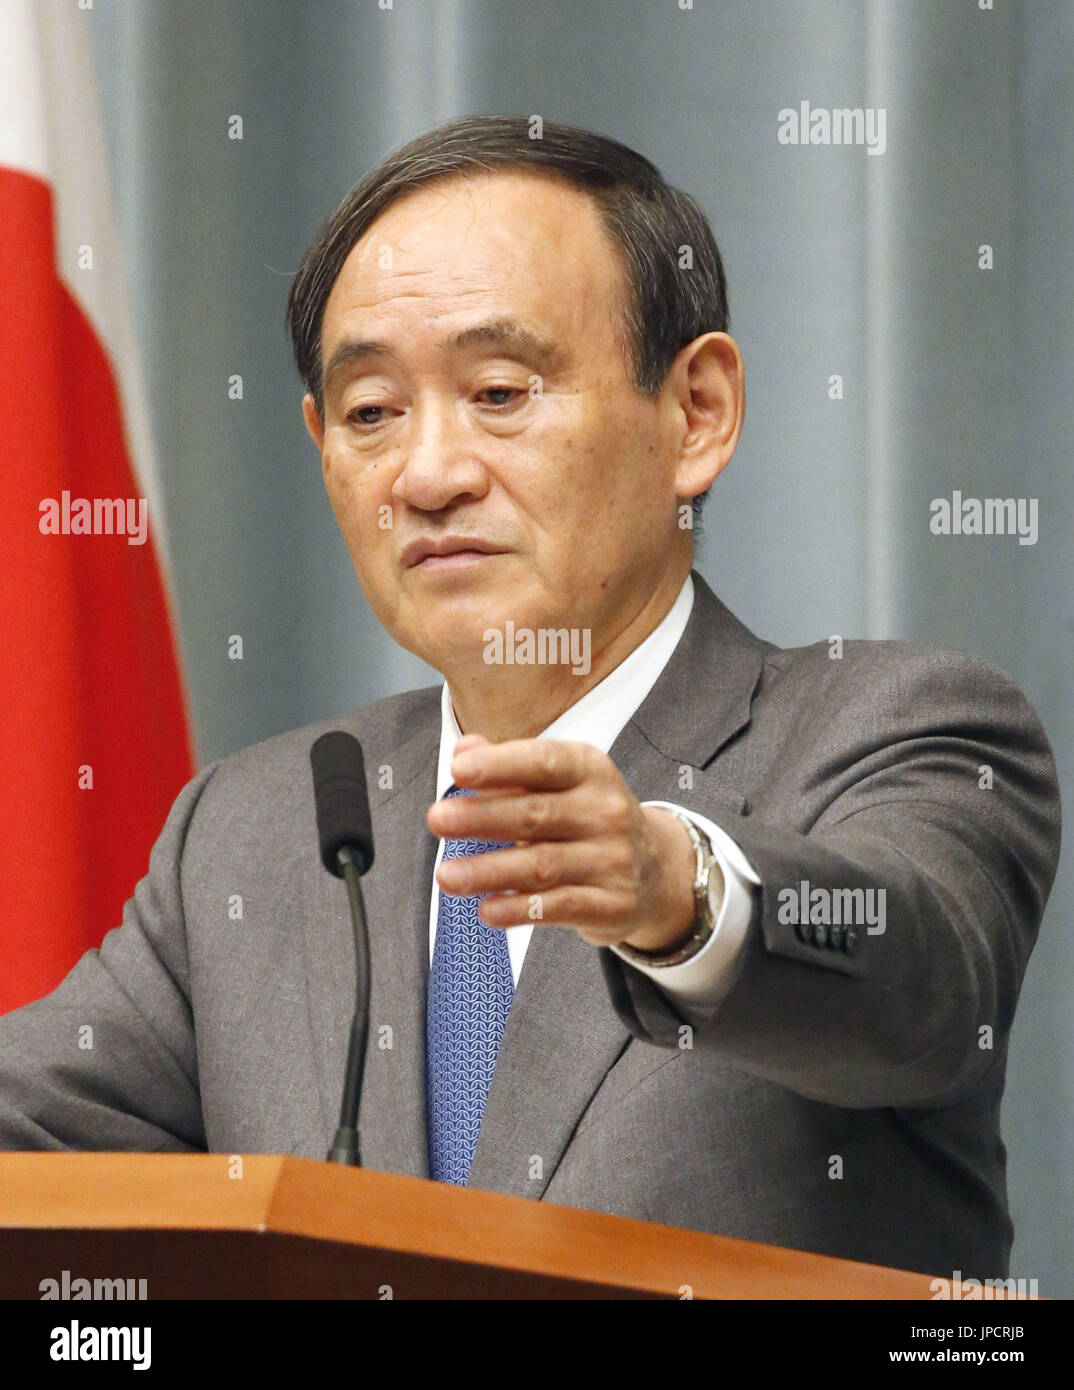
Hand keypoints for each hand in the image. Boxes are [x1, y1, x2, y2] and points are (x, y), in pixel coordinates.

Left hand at [427, 734, 697, 951]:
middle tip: (438, 820)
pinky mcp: (612, 903)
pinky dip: (519, 910)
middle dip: (482, 817)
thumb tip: (464, 750)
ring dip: (488, 871)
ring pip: (541, 865)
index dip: (501, 765)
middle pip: (536, 814)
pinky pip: (559, 907)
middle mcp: (605, 811)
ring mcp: (613, 859)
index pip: (544, 762)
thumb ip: (508, 766)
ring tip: (447, 876)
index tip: (459, 770)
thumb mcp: (557, 782)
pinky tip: (486, 910)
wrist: (653, 867)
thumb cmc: (584, 817)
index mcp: (589, 770)